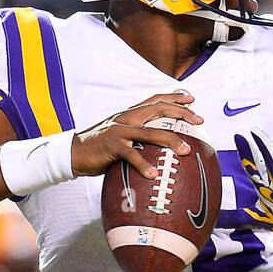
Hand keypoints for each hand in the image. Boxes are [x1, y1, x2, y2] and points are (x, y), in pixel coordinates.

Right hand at [71, 93, 203, 178]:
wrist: (73, 153)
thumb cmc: (99, 148)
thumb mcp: (119, 136)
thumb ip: (136, 137)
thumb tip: (156, 147)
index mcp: (129, 114)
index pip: (155, 100)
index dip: (174, 97)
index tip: (192, 99)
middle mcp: (126, 118)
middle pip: (158, 109)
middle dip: (181, 113)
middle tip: (199, 121)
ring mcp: (119, 130)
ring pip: (151, 132)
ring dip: (170, 140)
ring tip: (186, 150)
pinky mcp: (112, 145)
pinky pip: (132, 155)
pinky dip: (144, 164)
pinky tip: (154, 174)